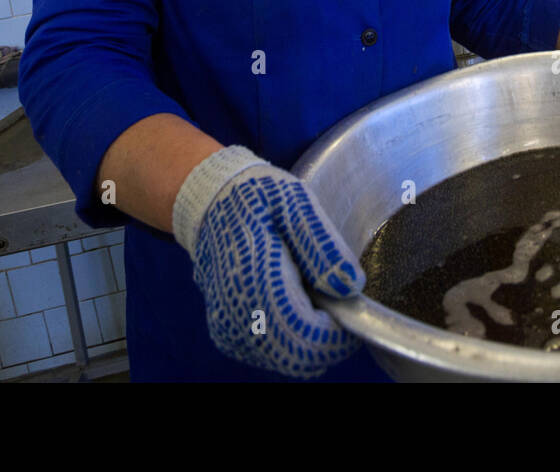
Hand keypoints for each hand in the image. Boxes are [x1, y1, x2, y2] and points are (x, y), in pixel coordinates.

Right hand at [172, 146, 364, 377]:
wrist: (209, 204)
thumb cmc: (254, 199)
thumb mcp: (295, 203)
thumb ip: (323, 245)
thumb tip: (350, 286)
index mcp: (255, 284)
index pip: (311, 342)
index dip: (343, 330)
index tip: (350, 297)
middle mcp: (237, 319)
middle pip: (304, 358)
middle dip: (330, 331)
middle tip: (330, 286)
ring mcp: (231, 333)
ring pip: (292, 359)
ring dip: (312, 333)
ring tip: (307, 285)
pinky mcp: (230, 337)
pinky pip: (275, 353)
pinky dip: (293, 333)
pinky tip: (291, 296)